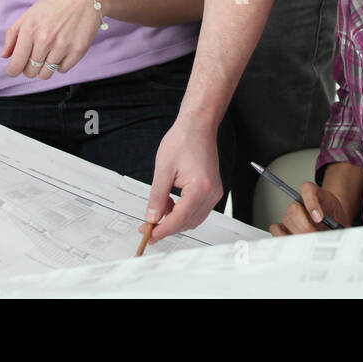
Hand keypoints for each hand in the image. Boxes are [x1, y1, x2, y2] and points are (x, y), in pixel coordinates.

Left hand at [2, 0, 103, 79]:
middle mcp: (45, 40)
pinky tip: (62, 53)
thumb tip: (4, 56)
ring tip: (49, 55)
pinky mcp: (78, 50)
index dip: (12, 71)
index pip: (16, 64)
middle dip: (29, 68)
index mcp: (30, 30)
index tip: (14, 70)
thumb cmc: (56, 2)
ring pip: (46, 74)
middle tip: (34, 59)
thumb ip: (13, 35)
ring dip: (45, 68)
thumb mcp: (29, 14)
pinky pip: (63, 70)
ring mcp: (62, 46)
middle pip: (30, 72)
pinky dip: (60, 65)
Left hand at [141, 114, 222, 241]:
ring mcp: (214, 192)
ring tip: (159, 208)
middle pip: (188, 222)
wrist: (198, 126)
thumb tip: (152, 217)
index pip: (179, 219)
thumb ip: (157, 197)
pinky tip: (171, 204)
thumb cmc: (183, 140)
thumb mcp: (163, 169)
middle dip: (167, 227)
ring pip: (193, 219)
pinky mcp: (213, 190)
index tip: (149, 235)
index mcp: (200, 188)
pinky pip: (198, 210)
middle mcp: (211, 192)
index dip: (162, 230)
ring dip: (175, 220)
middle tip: (148, 226)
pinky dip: (183, 212)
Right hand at [268, 181, 350, 235]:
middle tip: (315, 235)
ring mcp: (291, 214)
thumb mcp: (343, 218)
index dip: (312, 204)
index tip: (319, 217)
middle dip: (305, 226)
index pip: (307, 189)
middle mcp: (300, 201)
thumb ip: (340, 223)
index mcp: (314, 192)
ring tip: (310, 240)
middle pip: (294, 209)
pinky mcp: (284, 226)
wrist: (332, 221)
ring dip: (298, 233)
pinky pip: (276, 228)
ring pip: (287, 220)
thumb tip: (336, 232)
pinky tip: (296, 241)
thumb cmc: (335, 219)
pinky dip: (284, 235)